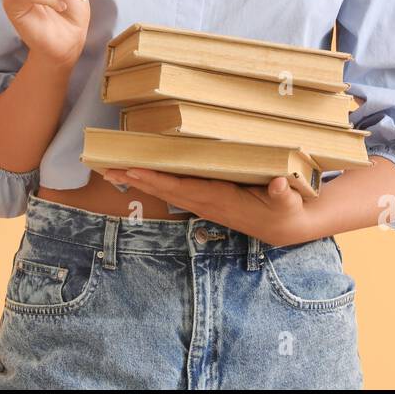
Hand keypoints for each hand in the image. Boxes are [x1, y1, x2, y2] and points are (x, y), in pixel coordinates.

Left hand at [101, 168, 312, 246]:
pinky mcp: (204, 199)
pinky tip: (139, 173)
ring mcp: (202, 202)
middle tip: (105, 167)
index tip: (135, 169)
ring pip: (165, 189)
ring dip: (139, 180)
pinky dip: (153, 180)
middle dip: (136, 178)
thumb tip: (278, 184)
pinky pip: (173, 188)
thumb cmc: (286, 209)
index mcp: (220, 199)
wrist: (284, 226)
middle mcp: (205, 202)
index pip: (182, 187)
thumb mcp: (288, 202)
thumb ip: (283, 193)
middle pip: (164, 189)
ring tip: (112, 169)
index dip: (158, 179)